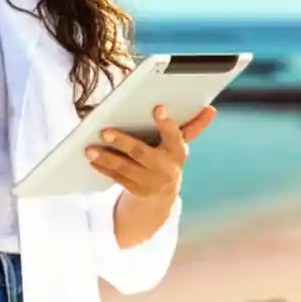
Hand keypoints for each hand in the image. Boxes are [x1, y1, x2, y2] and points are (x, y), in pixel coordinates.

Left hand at [85, 105, 216, 199]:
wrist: (163, 194)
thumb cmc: (168, 157)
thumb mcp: (179, 143)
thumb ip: (192, 125)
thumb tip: (211, 109)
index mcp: (178, 151)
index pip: (174, 135)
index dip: (166, 122)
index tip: (158, 107)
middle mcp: (166, 168)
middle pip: (142, 152)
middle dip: (123, 142)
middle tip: (104, 131)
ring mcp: (151, 182)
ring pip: (125, 168)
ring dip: (106, 158)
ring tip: (89, 148)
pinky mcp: (137, 191)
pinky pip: (117, 178)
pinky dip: (104, 168)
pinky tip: (92, 159)